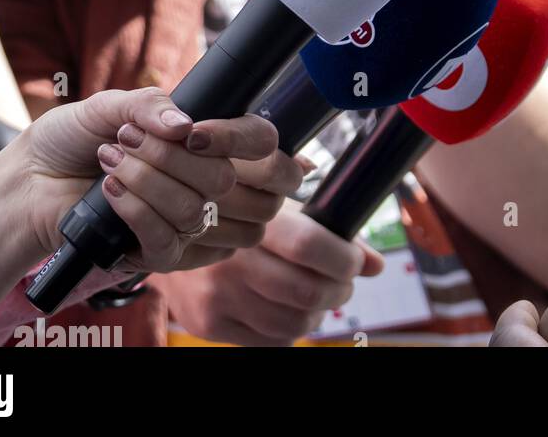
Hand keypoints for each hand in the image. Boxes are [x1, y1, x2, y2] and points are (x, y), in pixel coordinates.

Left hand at [1, 87, 291, 275]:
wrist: (28, 180)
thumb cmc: (74, 138)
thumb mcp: (112, 105)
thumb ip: (151, 104)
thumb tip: (184, 125)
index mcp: (214, 141)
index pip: (264, 144)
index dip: (238, 138)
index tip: (193, 132)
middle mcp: (211, 184)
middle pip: (230, 180)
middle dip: (176, 158)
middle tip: (132, 137)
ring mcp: (189, 223)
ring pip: (196, 211)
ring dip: (147, 180)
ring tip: (111, 159)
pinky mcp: (159, 255)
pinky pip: (169, 242)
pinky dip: (135, 211)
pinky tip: (110, 191)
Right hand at [159, 196, 385, 346]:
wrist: (171, 235)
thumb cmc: (237, 215)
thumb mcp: (278, 206)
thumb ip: (329, 231)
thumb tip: (376, 264)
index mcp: (253, 220)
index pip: (309, 246)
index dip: (344, 258)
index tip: (354, 260)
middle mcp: (233, 260)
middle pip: (305, 292)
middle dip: (338, 291)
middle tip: (344, 282)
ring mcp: (218, 296)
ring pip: (291, 324)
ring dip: (319, 315)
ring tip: (322, 298)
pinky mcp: (209, 323)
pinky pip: (269, 341)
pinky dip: (292, 331)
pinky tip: (294, 311)